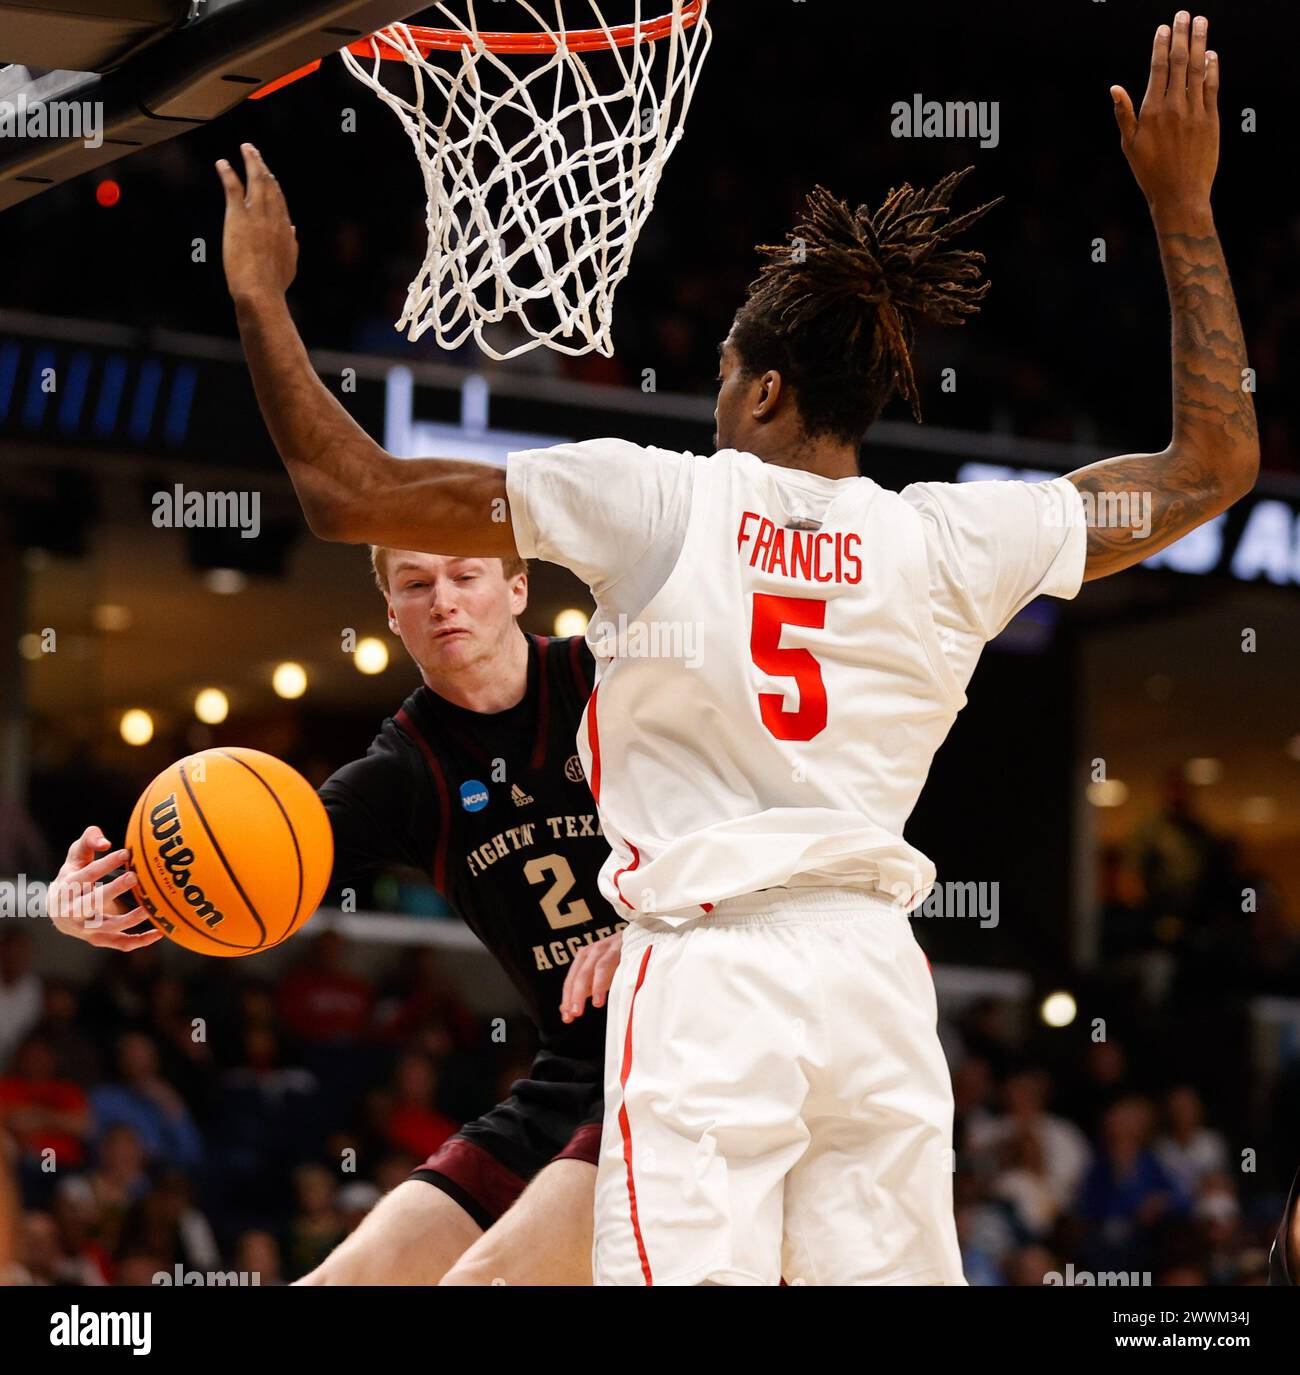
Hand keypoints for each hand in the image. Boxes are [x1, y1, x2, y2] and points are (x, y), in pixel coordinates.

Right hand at [47, 826, 162, 951]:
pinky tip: (160, 931)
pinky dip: (140, 941)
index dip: (105, 864)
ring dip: (129, 919)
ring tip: (150, 907)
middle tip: (134, 877)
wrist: (59, 910)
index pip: (86, 876)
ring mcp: (86, 929)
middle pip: (92, 903)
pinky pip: (120, 944)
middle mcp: (73, 911)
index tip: (126, 853)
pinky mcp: (99, 939)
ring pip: (108, 926)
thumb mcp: (76, 856)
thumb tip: (106, 842)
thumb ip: (88, 840)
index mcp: (67, 888)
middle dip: (113, 890)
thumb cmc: (74, 875)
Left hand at [217, 143, 298, 303]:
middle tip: (255, 152)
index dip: (274, 186)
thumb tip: (293, 231)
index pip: (280, 201)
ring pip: (256, 181)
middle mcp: (274, 218)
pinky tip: (222, 163)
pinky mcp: (238, 217)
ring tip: (246, 149)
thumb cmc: (274, 284)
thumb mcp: (289, 265)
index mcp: (285, 230)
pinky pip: (234, 188)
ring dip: (251, 162)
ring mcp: (257, 216)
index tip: (269, 174)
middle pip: (270, 185)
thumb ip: (292, 246)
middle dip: (263, 166)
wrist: (261, 291)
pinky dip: (228, 174)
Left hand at [560, 930, 622, 1022]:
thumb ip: (584, 991)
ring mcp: (607, 947)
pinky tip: (604, 994)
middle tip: (575, 1014)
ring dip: (594, 987)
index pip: (571, 980)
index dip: (568, 999)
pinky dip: (605, 979)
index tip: (567, 1018)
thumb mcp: (598, 976)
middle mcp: (593, 951)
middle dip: (576, 995)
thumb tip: (565, 1011)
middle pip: (580, 975)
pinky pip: (611, 962)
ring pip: (596, 968)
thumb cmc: (617, 960)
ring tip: (596, 1005)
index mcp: (584, 958)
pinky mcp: (621, 946)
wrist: (640, 937)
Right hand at [1111, 12, 1218, 223]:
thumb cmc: (1150, 173)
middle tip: (1183, 14)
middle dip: (1182, 35)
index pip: (1157, 69)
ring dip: (1200, 43)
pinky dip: (1212, 68)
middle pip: (1179, 62)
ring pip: (1197, 69)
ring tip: (1201, 23)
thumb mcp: (1130, 146)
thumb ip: (1124, 114)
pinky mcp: (1211, 119)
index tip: (1164, 28)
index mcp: (1151, 112)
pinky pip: (1212, 86)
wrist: (1179, 195)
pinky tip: (1211, 54)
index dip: (1161, 45)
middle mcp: (1174, 108)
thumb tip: (1115, 88)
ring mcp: (1195, 112)